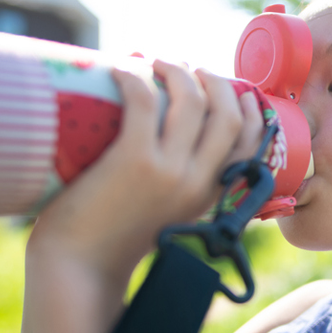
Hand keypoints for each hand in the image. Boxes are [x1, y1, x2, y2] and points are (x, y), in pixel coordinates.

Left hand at [29, 59, 264, 286]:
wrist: (79, 270)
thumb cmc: (112, 241)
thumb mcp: (165, 215)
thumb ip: (179, 188)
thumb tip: (169, 143)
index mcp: (210, 195)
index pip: (251, 141)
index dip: (247, 106)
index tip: (228, 86)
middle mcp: (198, 181)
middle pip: (227, 112)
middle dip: (214, 79)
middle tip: (188, 68)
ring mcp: (168, 170)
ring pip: (191, 98)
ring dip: (176, 69)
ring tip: (155, 62)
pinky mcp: (133, 159)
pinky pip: (143, 99)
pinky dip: (133, 75)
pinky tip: (120, 68)